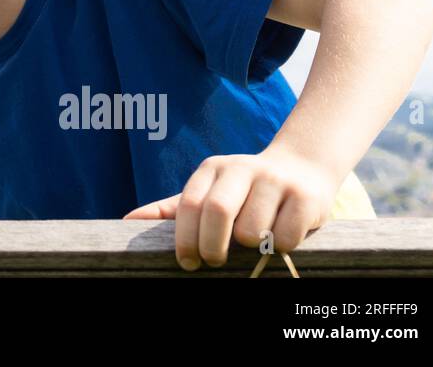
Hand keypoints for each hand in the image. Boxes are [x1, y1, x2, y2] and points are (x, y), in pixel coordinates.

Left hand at [122, 145, 340, 270]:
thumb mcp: (207, 193)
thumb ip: (171, 209)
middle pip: (217, 211)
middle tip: (214, 262)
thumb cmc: (243, 192)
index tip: (187, 263)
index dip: (185, 239)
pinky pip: (285, 237)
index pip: (189, 204)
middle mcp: (241, 168)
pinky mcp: (305, 196)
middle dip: (212, 246)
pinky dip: (280, 248)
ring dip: (250, 247)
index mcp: (212, 169)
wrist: (302, 170)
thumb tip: (127, 221)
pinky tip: (280, 238)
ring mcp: (274, 180)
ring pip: (252, 229)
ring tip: (254, 243)